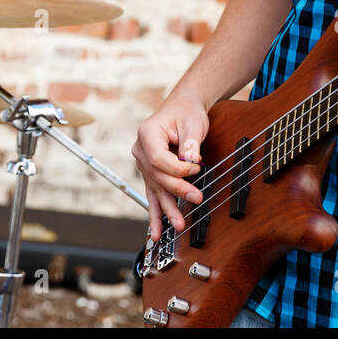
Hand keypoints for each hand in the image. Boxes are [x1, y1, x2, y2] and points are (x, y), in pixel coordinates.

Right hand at [132, 91, 208, 240]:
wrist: (182, 107)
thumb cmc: (186, 112)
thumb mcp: (192, 123)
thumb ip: (190, 143)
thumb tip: (191, 161)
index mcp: (147, 134)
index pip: (159, 159)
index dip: (178, 168)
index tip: (196, 169)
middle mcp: (140, 150)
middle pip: (157, 176)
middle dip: (177, 190)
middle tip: (197, 198)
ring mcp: (143, 163)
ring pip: (155, 189)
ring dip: (167, 209)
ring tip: (177, 225)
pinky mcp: (151, 173)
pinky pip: (153, 194)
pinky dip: (155, 213)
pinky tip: (156, 232)